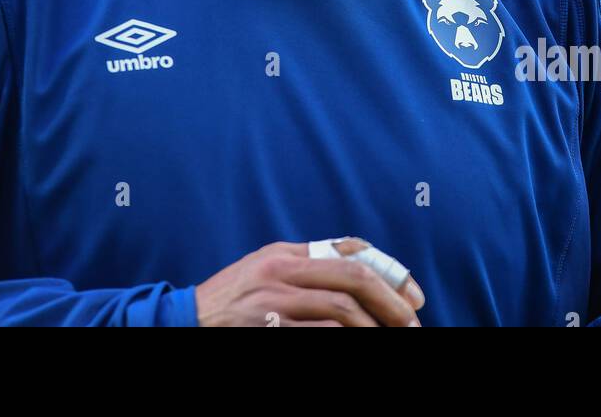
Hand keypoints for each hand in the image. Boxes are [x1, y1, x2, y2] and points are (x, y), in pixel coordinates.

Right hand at [194, 237, 424, 325]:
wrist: (186, 321)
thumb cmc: (231, 298)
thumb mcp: (267, 266)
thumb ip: (307, 260)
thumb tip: (358, 258)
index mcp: (286, 254)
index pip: (350, 254)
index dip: (389, 275)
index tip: (415, 299)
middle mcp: (282, 272)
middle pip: (352, 280)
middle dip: (392, 303)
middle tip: (414, 326)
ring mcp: (273, 303)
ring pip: (341, 311)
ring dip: (374, 329)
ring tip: (393, 340)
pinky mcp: (267, 330)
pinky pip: (319, 336)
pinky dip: (345, 341)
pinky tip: (359, 345)